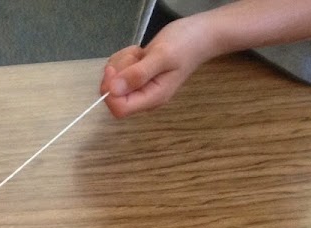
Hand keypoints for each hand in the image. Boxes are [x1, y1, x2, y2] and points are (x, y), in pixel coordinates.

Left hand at [99, 17, 217, 117]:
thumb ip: (138, 74)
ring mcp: (140, 87)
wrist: (198, 35)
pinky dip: (123, 58)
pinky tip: (140, 52)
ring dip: (121, 62)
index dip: (111, 91)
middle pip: (113, 94)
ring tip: (141, 53)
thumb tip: (113, 91)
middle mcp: (144, 97)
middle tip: (135, 56)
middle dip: (117, 72)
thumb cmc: (184, 45)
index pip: (119, 109)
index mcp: (152, 98)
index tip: (114, 70)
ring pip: (113, 80)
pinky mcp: (137, 77)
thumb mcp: (162, 56)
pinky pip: (117, 70)